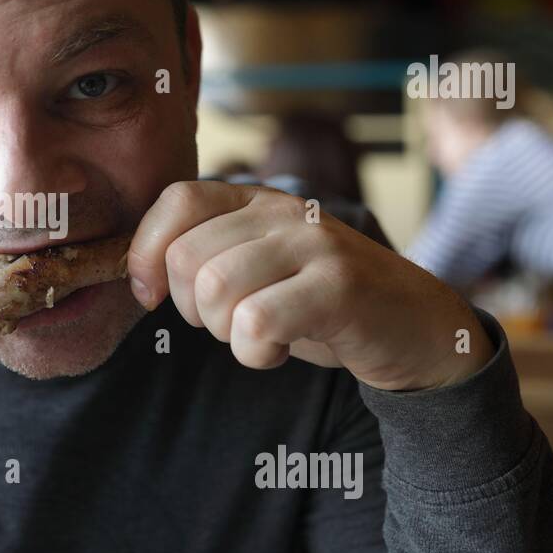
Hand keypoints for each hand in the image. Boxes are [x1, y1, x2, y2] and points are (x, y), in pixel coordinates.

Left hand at [126, 182, 493, 390]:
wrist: (415, 329)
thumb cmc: (321, 304)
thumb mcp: (259, 269)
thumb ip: (207, 256)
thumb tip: (138, 276)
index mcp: (257, 200)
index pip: (176, 201)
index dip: (147, 252)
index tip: (152, 296)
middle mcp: (285, 211)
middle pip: (188, 257)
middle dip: (192, 309)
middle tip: (230, 323)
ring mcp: (315, 244)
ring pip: (215, 289)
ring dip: (225, 333)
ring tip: (259, 334)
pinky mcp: (339, 286)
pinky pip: (256, 322)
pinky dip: (254, 352)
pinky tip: (277, 351)